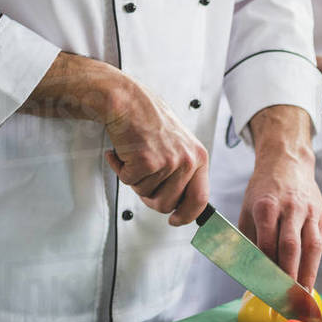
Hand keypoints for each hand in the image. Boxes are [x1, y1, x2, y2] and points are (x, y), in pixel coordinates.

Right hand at [24, 52, 208, 226]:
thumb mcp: (178, 144)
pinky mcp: (147, 161)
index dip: (187, 215)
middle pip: (168, 204)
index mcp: (198, 156)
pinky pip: (129, 182)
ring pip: (146, 194)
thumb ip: (182, 171)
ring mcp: (168, 161)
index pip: (200, 199)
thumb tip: (180, 204)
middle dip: (150, 196)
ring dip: (135, 180)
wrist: (127, 100)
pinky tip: (124, 151)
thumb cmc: (148, 120)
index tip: (176, 220)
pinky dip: (121, 169)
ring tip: (136, 156)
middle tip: (143, 175)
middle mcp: (187, 160)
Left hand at [238, 105, 321, 290]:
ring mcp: (308, 211)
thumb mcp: (247, 209)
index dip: (266, 269)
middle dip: (289, 276)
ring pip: (311, 246)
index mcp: (266, 205)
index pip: (267, 243)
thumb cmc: (263, 191)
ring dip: (308, 274)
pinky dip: (315, 263)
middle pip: (291, 246)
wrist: (287, 162)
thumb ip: (248, 239)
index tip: (264, 290)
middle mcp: (290, 207)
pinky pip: (318, 242)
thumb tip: (247, 274)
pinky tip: (309, 280)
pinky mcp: (321, 215)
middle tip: (286, 301)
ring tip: (303, 298)